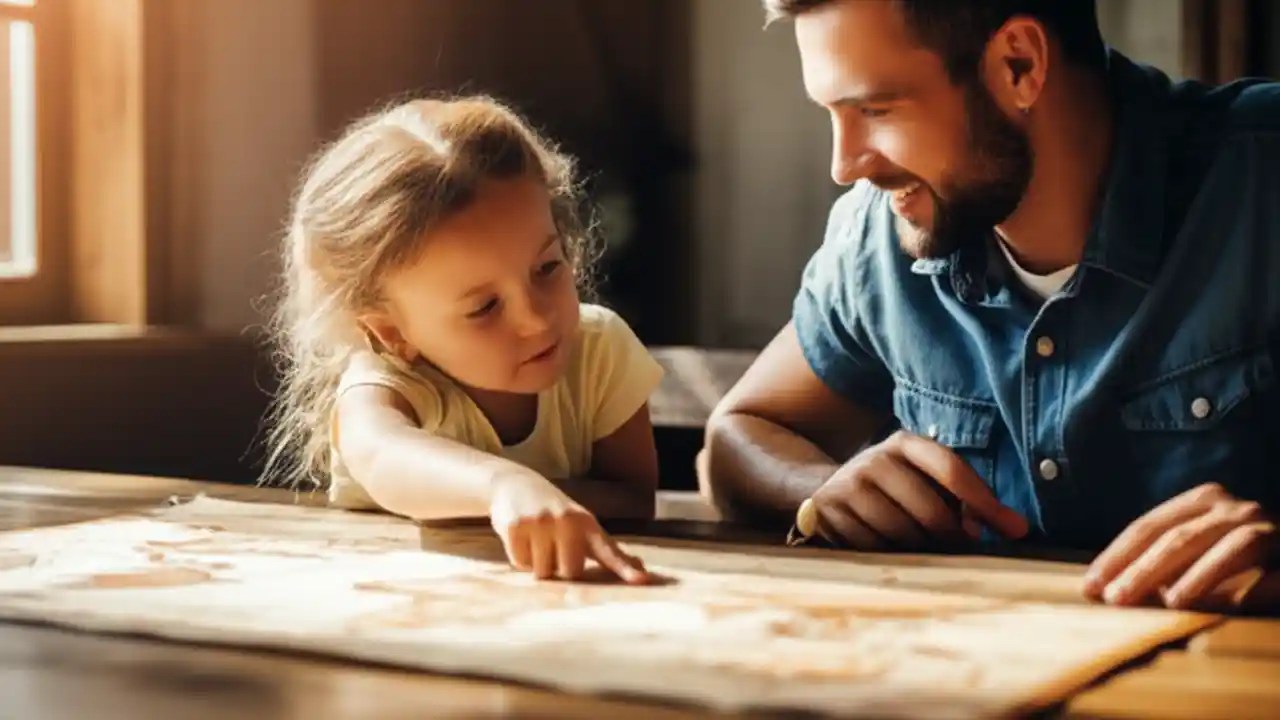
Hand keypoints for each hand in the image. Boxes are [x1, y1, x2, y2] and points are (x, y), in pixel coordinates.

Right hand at [489, 470, 649, 583]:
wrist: (516, 484)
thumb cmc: (557, 514)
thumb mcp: (584, 526)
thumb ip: (610, 551)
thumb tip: (642, 569)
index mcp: (588, 524)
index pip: (609, 551)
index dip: (625, 568)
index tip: (642, 579)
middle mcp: (567, 522)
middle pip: (571, 572)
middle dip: (559, 567)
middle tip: (552, 546)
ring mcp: (541, 522)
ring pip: (543, 572)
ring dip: (537, 563)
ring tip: (535, 540)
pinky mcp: (517, 526)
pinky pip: (521, 563)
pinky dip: (519, 557)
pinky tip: (522, 538)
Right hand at [810, 430, 1028, 549]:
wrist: (827, 488)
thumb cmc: (894, 488)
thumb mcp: (924, 479)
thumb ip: (965, 499)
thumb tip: (1014, 528)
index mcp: (905, 443)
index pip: (951, 469)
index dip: (984, 502)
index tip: (1015, 529)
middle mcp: (875, 458)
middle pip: (930, 510)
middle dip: (952, 536)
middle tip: (959, 546)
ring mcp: (849, 485)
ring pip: (902, 533)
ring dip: (919, 547)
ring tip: (919, 543)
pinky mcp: (829, 511)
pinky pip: (872, 546)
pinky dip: (886, 553)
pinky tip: (886, 544)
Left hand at [1085, 483, 1277, 609]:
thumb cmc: (1248, 554)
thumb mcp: (1202, 550)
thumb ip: (1167, 561)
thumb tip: (1119, 587)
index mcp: (1200, 501)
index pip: (1146, 527)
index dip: (1116, 556)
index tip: (1091, 585)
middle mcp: (1229, 506)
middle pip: (1174, 537)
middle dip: (1141, 569)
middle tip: (1115, 598)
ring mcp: (1261, 523)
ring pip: (1217, 546)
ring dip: (1191, 576)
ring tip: (1168, 602)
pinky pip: (1260, 564)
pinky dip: (1242, 583)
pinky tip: (1226, 603)